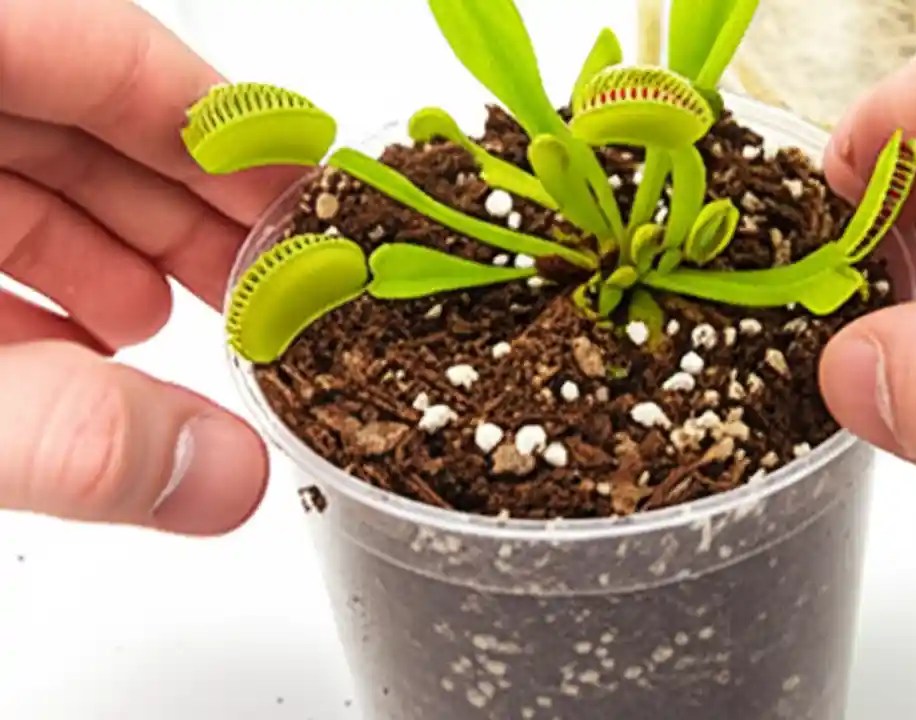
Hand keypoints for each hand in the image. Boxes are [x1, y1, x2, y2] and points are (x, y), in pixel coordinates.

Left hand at [0, 0, 296, 534]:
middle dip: (177, 205)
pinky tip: (67, 352)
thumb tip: (222, 475)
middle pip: (71, 109)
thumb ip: (59, 429)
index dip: (225, 124)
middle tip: (267, 283)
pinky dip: (18, 277)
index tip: (313, 195)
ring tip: (178, 331)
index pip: (105, 50)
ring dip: (103, 247)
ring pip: (8, 160)